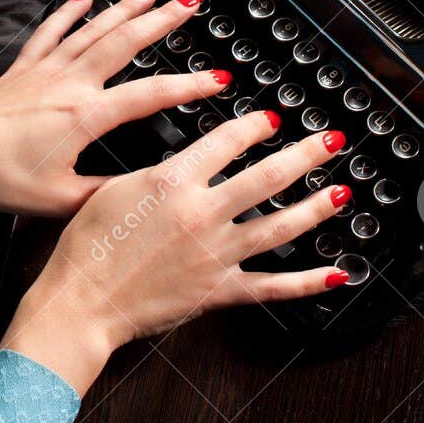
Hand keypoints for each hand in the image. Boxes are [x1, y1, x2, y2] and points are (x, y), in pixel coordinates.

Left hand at [0, 0, 234, 215]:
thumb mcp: (58, 199)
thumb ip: (104, 194)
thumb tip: (142, 191)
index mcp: (84, 116)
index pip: (149, 94)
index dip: (189, 86)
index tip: (219, 78)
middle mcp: (68, 84)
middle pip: (124, 42)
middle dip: (162, 21)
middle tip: (191, 3)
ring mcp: (44, 71)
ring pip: (92, 30)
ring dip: (124, 8)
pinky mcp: (22, 68)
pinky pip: (50, 32)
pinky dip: (69, 12)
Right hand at [0, 112, 351, 393]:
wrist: (81, 302)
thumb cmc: (86, 246)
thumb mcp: (113, 190)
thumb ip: (158, 175)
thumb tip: (185, 164)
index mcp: (173, 182)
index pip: (226, 142)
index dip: (253, 127)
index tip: (268, 120)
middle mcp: (203, 213)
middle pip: (267, 177)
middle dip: (305, 154)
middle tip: (330, 140)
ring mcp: (217, 254)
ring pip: (280, 226)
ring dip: (316, 207)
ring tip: (343, 191)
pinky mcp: (219, 291)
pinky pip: (272, 287)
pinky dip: (308, 282)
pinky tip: (338, 274)